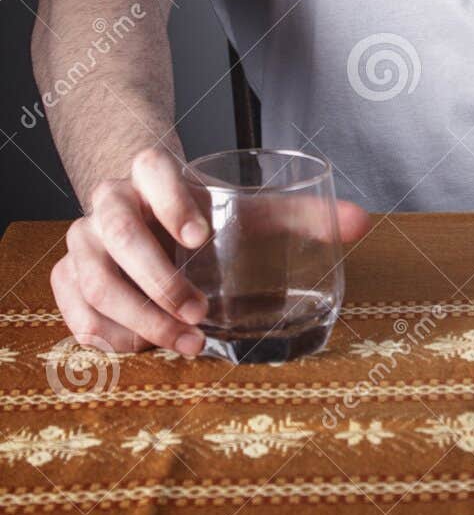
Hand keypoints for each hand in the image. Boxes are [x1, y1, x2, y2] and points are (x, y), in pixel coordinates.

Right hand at [51, 146, 372, 354]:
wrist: (142, 213)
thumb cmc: (202, 212)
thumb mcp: (248, 208)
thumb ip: (301, 215)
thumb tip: (363, 220)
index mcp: (151, 173)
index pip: (151, 166)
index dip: (170, 196)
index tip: (200, 233)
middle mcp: (110, 201)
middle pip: (118, 233)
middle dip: (157, 279)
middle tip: (197, 311)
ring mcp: (83, 239)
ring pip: (94, 277)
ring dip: (137, 317)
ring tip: (184, 343)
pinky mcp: (69, 275)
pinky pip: (74, 308)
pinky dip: (105, 334)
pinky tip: (141, 347)